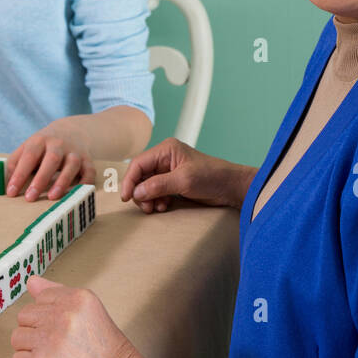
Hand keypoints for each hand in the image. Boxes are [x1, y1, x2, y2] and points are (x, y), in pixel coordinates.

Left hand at [5, 119, 94, 202]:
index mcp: (40, 140)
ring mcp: (74, 152)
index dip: (19, 174)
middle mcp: (58, 144)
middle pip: (51, 159)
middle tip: (30, 198)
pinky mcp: (87, 160)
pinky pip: (89, 171)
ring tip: (52, 197)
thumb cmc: (43, 146)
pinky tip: (77, 193)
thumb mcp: (27, 147)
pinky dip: (86, 182)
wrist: (71, 131)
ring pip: (71, 164)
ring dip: (63, 181)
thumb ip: (15, 163)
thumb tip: (4, 183)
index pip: (28, 156)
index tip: (11, 192)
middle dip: (41, 179)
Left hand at [10, 275, 150, 357]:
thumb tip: (31, 281)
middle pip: (24, 317)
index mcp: (77, 298)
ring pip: (17, 338)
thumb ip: (59, 293)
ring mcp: (51, 340)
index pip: (39, 298)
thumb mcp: (90, 311)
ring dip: (31, 351)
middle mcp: (63, 315)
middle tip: (58, 347)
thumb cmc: (106, 350)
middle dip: (36, 332)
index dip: (48, 317)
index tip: (63, 330)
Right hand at [120, 136, 256, 213]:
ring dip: (149, 198)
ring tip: (156, 208)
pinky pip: (157, 191)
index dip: (130, 180)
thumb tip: (137, 193)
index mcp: (166, 150)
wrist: (231, 187)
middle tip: (146, 207)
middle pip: (141, 175)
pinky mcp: (174, 182)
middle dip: (141, 192)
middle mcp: (165, 158)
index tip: (126, 197)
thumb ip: (158, 185)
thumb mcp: (184, 180)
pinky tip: (164, 206)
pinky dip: (157, 200)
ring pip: (148, 185)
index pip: (139, 163)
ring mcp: (169, 170)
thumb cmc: (212, 177)